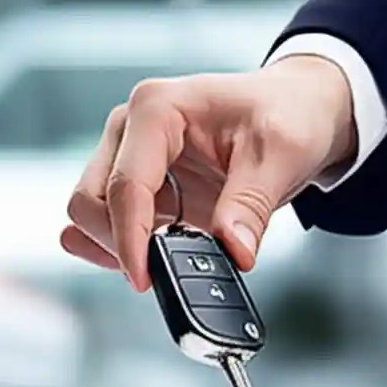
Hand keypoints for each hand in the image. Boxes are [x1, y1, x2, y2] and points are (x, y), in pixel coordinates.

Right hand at [61, 55, 354, 288]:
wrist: (298, 108)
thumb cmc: (287, 113)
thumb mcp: (282, 154)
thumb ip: (250, 205)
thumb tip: (233, 252)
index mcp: (157, 109)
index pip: (125, 185)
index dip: (130, 240)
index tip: (145, 278)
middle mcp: (130, 128)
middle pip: (90, 201)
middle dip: (117, 244)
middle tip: (163, 270)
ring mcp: (126, 155)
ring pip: (88, 214)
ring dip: (114, 246)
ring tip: (164, 260)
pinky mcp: (134, 182)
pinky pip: (103, 222)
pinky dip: (116, 246)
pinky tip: (150, 256)